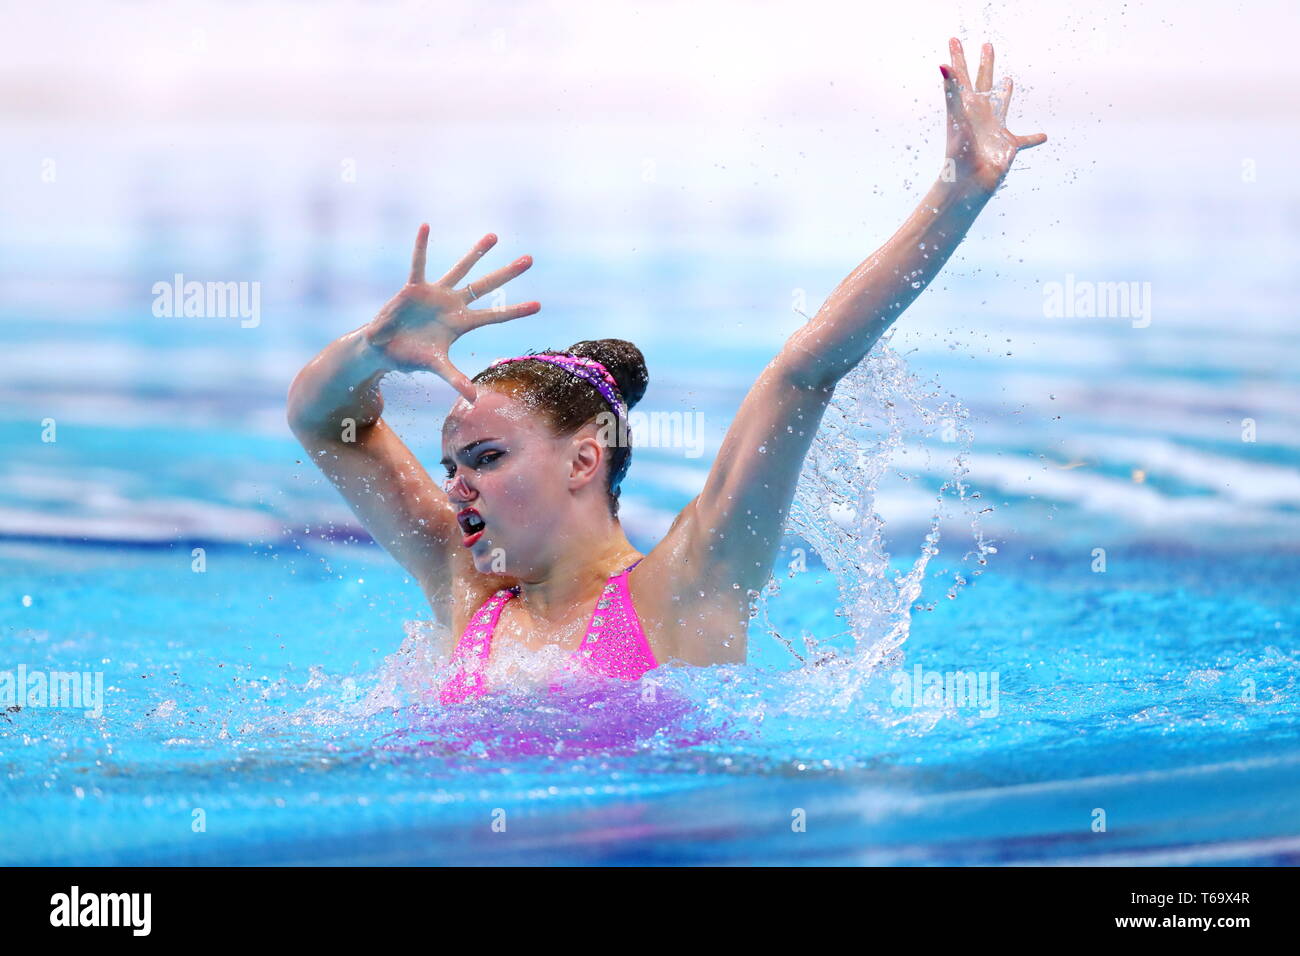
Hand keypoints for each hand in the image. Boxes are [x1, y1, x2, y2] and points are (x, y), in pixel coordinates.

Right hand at [364, 224, 540, 400]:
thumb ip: (455, 379)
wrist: (384, 348)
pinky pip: (418, 263)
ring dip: (476, 253)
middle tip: (530, 259)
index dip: (515, 311)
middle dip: (507, 273)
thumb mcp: (436, 367)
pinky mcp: (414, 287)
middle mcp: (453, 304)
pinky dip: (421, 246)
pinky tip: (425, 226)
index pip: (495, 316)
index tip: (539, 305)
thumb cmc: (411, 357)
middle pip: (486, 286)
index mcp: (461, 323)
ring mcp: (436, 294)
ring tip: (494, 236)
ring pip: (461, 269)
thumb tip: (473, 398)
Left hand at [940, 38, 1046, 192]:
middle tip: (987, 45)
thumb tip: (942, 64)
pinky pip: (1024, 140)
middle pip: (984, 81)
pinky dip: (1033, 138)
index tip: (954, 39)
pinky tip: (1043, 137)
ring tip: (1009, 80)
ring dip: (1005, 92)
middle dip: (985, 64)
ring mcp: (994, 128)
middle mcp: (981, 113)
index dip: (958, 56)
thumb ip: (951, 90)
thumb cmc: (961, 151)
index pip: (962, 75)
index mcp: (967, 105)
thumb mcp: (957, 116)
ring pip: (1002, 104)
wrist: (969, 182)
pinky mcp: (1008, 145)